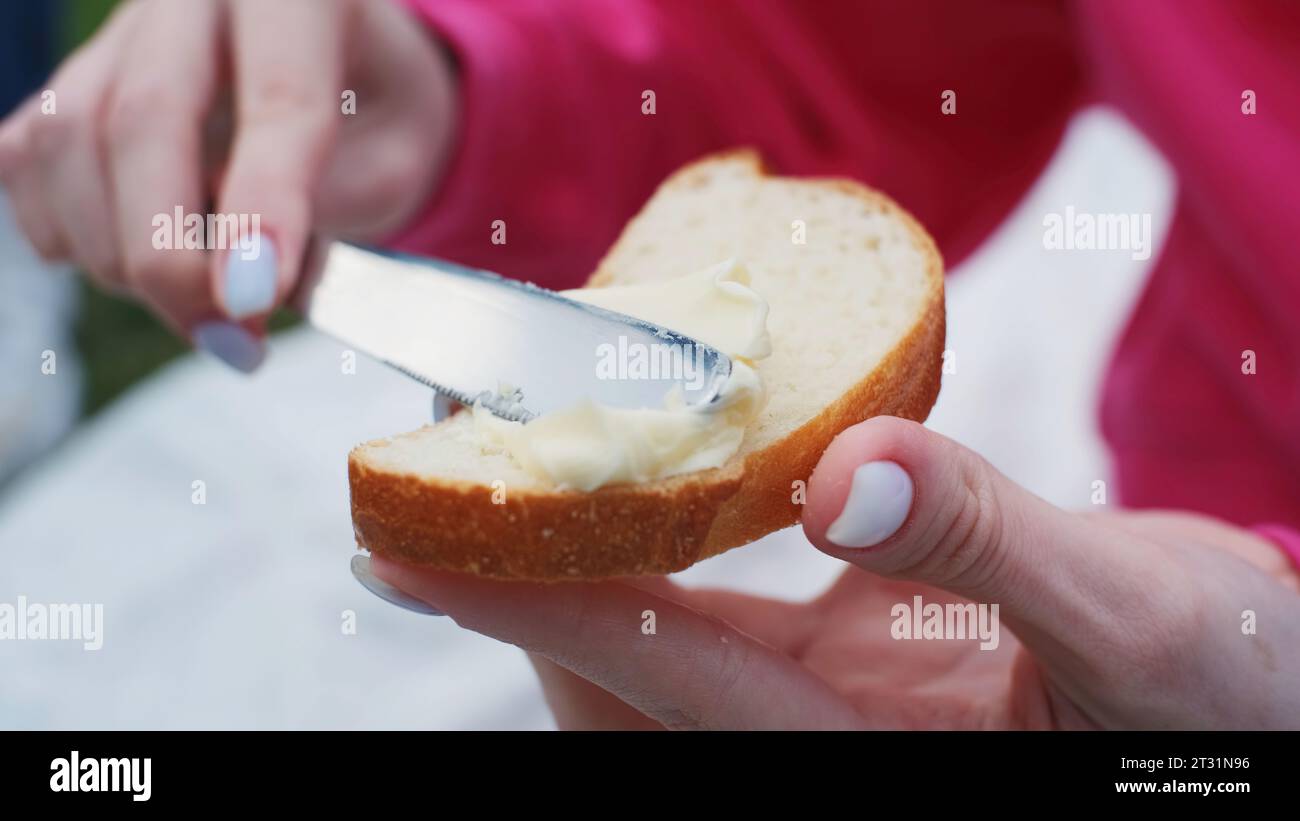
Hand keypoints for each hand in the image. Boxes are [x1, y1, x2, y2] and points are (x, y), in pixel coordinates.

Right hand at [0, 0, 455, 365]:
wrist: (349, 71)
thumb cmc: (378, 116)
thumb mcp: (401, 160)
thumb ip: (331, 211)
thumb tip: (240, 291)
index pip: (276, 97)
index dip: (261, 205)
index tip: (254, 298)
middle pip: (144, 118)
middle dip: (171, 256)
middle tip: (228, 339)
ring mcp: (119, 35)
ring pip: (68, 141)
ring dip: (120, 258)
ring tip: (204, 311)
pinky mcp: (74, 79)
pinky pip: (27, 159)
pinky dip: (68, 233)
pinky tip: (131, 263)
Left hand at [373, 416, 1299, 728]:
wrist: (1251, 691)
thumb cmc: (1218, 685)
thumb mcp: (1127, 613)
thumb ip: (988, 541)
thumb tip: (849, 468)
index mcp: (868, 740)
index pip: (660, 670)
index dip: (525, 607)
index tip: (402, 551)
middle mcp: (821, 727)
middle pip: (619, 681)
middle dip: (516, 595)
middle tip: (429, 492)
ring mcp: (829, 696)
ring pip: (655, 655)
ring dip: (574, 572)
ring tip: (503, 475)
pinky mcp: (851, 656)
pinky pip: (718, 619)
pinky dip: (661, 553)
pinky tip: (642, 484)